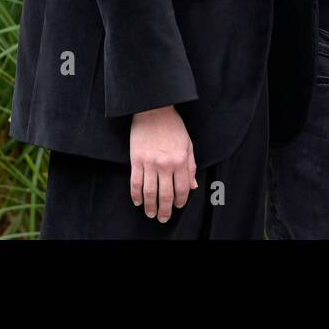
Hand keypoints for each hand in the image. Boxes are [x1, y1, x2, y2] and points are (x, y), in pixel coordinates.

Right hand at [129, 105, 197, 222]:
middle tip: (163, 218)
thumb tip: (192, 186)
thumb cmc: (173, 125)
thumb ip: (190, 166)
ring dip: (150, 206)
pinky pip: (135, 182)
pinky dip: (136, 194)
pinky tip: (138, 201)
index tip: (179, 206)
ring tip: (151, 214)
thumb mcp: (188, 144)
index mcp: (180, 160)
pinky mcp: (136, 160)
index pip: (182, 188)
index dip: (181, 201)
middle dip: (165, 210)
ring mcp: (149, 163)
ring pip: (149, 192)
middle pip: (165, 195)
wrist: (153, 110)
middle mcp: (165, 164)